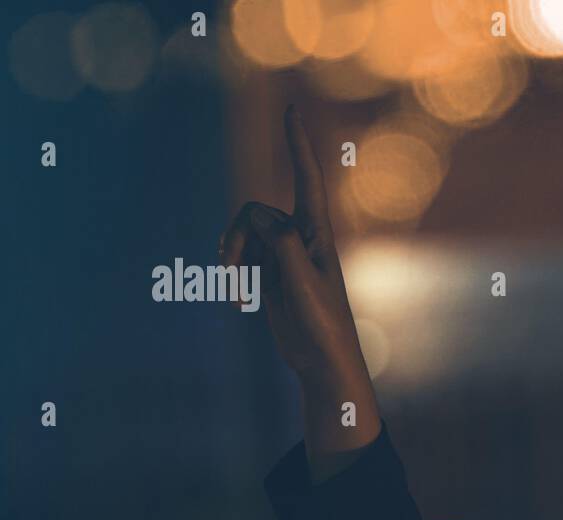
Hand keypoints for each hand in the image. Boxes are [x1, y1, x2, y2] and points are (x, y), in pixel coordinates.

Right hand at [220, 105, 378, 473]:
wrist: (321, 360)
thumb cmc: (323, 325)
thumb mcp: (304, 284)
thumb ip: (284, 246)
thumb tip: (262, 217)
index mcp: (318, 234)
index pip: (307, 179)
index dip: (297, 144)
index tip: (290, 108)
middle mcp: (300, 237)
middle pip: (253, 213)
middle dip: (237, 238)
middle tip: (232, 272)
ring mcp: (282, 254)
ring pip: (242, 233)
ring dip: (232, 258)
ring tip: (237, 294)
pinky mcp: (268, 272)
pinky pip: (238, 256)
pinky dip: (233, 275)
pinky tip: (240, 303)